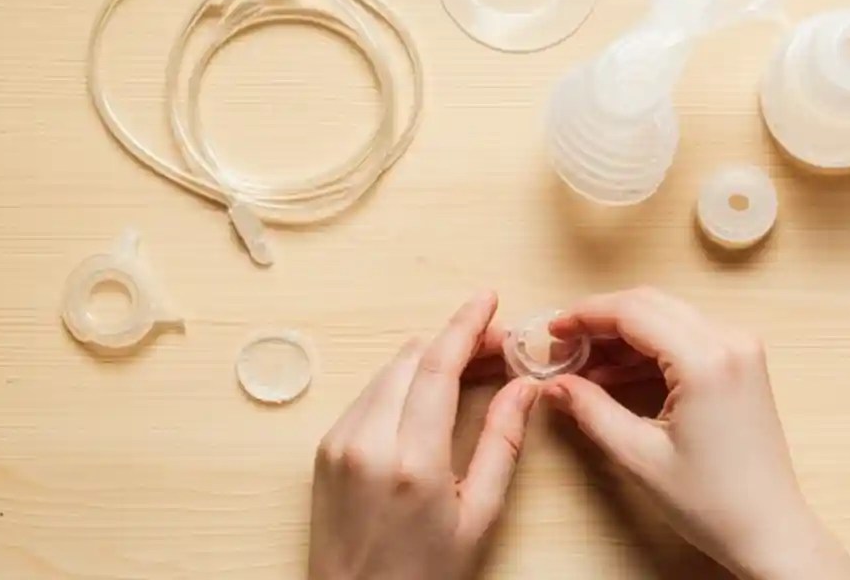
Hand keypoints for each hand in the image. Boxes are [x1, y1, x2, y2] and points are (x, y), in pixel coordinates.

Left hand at [308, 291, 538, 579]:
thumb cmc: (421, 575)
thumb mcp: (478, 516)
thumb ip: (502, 444)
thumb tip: (524, 388)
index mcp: (412, 460)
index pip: (439, 367)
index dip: (466, 324)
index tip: (488, 298)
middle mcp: (367, 442)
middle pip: (413, 358)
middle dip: (456, 342)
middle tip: (498, 347)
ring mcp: (339, 442)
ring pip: (389, 371)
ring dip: (430, 360)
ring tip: (472, 369)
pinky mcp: (325, 449)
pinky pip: (370, 395)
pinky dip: (403, 383)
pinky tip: (431, 397)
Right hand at [544, 288, 849, 579]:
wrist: (768, 528)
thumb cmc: (711, 502)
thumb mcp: (639, 456)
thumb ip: (592, 411)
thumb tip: (554, 384)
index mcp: (706, 361)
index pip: (633, 311)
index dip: (585, 315)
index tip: (552, 330)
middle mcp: (730, 341)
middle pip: (650, 304)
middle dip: (601, 321)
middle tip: (564, 349)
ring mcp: (741, 348)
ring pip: (668, 315)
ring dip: (624, 334)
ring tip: (585, 367)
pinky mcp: (743, 361)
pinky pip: (687, 334)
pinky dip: (650, 347)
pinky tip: (619, 374)